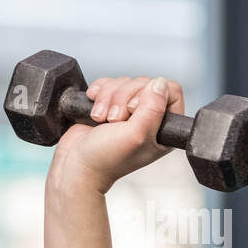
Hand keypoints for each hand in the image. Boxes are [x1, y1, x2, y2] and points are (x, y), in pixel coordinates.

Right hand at [47, 75, 186, 193]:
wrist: (76, 164)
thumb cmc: (107, 158)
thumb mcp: (137, 134)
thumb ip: (153, 108)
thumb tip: (160, 83)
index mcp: (164, 128)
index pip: (171, 92)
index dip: (152, 93)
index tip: (135, 110)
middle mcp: (149, 118)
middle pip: (145, 83)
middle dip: (124, 98)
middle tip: (115, 120)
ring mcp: (128, 111)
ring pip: (125, 82)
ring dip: (108, 98)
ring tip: (102, 120)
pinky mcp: (109, 104)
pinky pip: (108, 84)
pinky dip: (99, 93)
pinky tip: (93, 110)